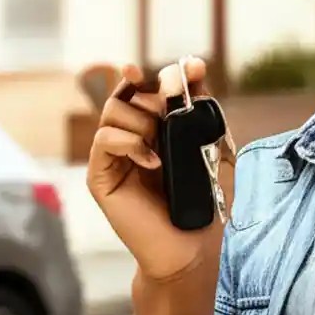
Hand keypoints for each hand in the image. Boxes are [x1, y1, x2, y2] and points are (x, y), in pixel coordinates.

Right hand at [86, 57, 235, 281]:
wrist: (192, 248)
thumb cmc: (205, 201)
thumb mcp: (214, 146)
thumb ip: (205, 108)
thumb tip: (194, 66)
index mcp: (154, 129)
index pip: (146, 88)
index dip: (158, 72)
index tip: (187, 66)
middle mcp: (130, 138)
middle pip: (127, 92)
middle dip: (154, 95)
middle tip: (170, 114)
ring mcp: (114, 157)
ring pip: (114, 110)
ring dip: (142, 120)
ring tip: (162, 147)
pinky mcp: (101, 177)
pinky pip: (105, 139)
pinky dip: (130, 143)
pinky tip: (154, 163)